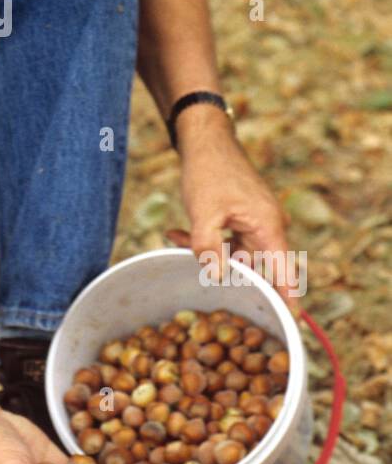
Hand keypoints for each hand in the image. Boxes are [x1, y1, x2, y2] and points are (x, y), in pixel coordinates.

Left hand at [167, 126, 302, 320]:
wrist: (205, 139)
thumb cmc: (208, 171)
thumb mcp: (203, 212)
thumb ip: (208, 247)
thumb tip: (216, 276)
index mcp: (267, 227)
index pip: (283, 272)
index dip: (287, 300)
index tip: (290, 324)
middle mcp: (267, 226)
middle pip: (254, 265)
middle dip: (223, 271)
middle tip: (197, 275)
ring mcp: (255, 220)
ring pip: (234, 252)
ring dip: (207, 252)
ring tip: (174, 240)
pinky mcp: (241, 215)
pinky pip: (227, 237)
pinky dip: (206, 238)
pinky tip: (175, 233)